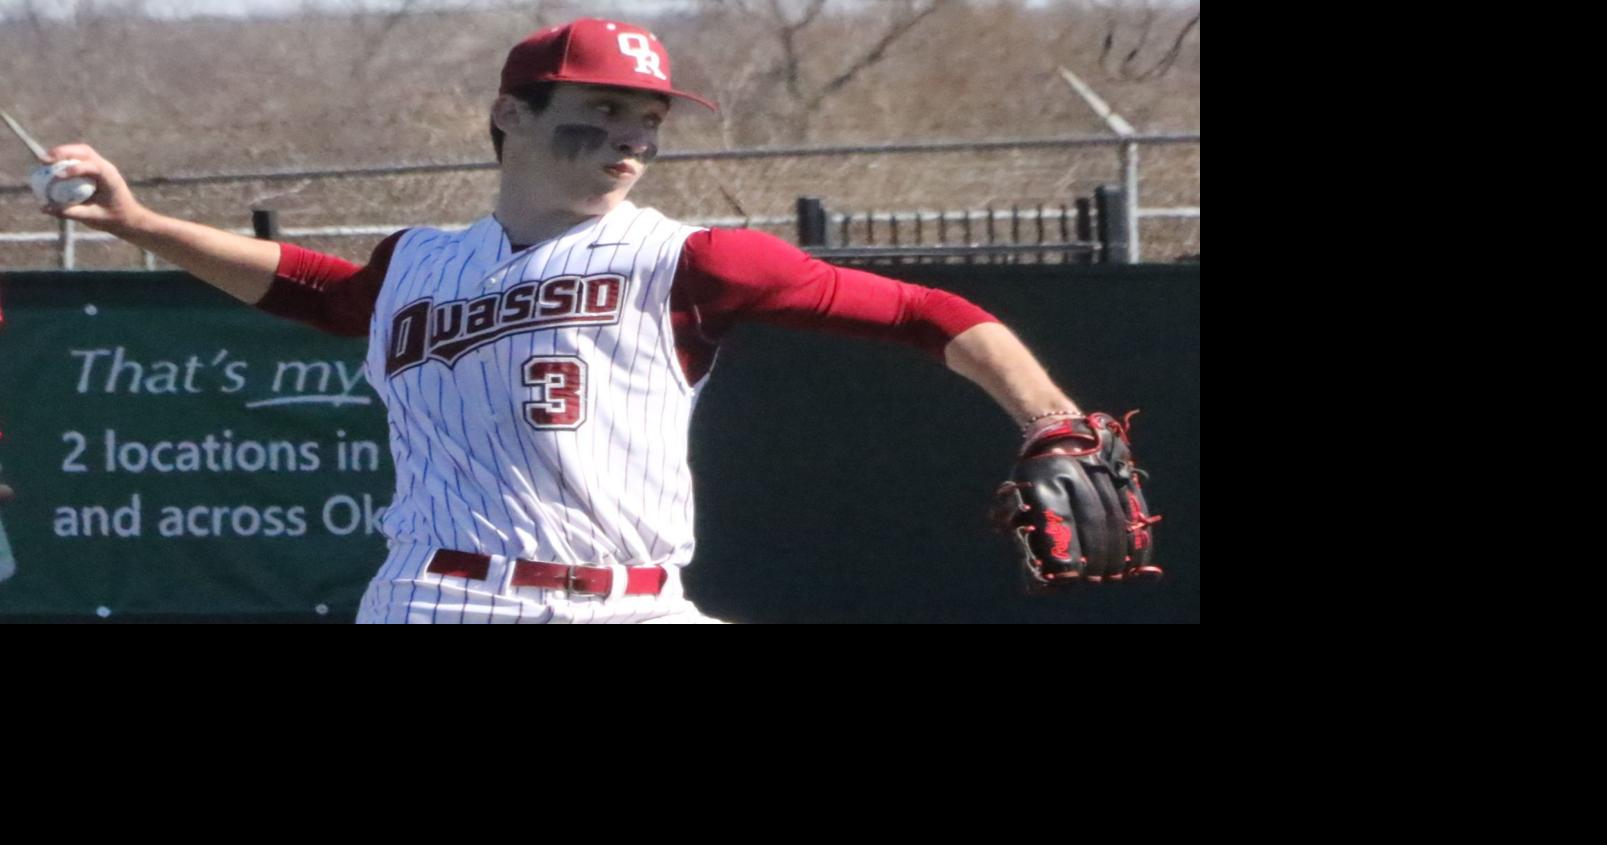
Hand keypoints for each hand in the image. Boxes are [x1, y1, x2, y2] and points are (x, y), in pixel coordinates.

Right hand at [37, 143, 149, 232]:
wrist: (129, 218)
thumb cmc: (113, 219)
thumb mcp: (92, 218)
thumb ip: (70, 212)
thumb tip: (44, 208)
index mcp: (111, 179)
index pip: (93, 166)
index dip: (74, 169)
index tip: (57, 177)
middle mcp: (107, 168)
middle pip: (84, 151)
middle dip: (63, 152)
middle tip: (43, 160)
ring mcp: (102, 166)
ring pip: (81, 151)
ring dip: (62, 152)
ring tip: (44, 160)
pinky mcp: (95, 169)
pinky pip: (79, 158)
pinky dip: (65, 158)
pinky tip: (51, 165)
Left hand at [994, 412, 1162, 584]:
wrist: (1058, 429)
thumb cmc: (1032, 474)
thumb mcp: (1017, 494)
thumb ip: (1024, 532)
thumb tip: (1034, 575)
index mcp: (1044, 478)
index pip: (1059, 523)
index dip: (1065, 555)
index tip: (1066, 577)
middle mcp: (1075, 472)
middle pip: (1093, 523)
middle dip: (1095, 558)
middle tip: (1092, 580)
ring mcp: (1103, 470)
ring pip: (1117, 518)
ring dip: (1117, 554)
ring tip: (1111, 575)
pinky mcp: (1123, 472)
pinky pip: (1135, 510)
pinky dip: (1137, 539)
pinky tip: (1134, 561)